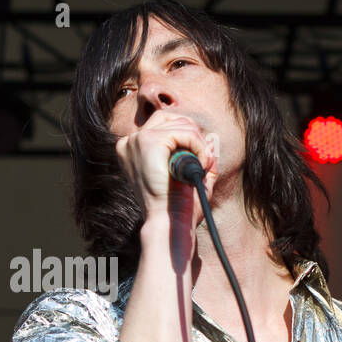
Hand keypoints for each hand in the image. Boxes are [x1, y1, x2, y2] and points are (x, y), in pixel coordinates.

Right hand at [113, 109, 219, 229]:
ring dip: (198, 144)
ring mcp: (136, 141)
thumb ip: (199, 157)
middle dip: (193, 137)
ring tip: (201, 166)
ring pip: (180, 123)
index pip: (163, 125)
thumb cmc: (177, 208)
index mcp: (132, 151)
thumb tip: (212, 139)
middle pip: (171, 118)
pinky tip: (200, 164)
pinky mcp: (148, 142)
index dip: (187, 139)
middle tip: (202, 163)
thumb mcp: (190, 178)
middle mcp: (129, 143)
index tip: (197, 162)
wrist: (168, 223)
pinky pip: (184, 132)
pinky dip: (198, 146)